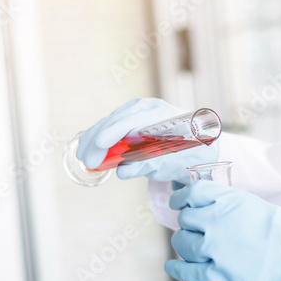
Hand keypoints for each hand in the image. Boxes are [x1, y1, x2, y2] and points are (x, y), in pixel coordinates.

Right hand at [76, 98, 219, 183]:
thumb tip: (122, 172)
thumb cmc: (187, 152)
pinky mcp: (132, 115)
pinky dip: (99, 134)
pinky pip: (112, 123)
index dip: (115, 132)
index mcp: (162, 115)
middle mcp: (148, 107)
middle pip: (117, 120)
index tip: (100, 144)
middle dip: (98, 140)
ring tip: (81, 156)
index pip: (133, 120)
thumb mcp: (171, 163)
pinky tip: (88, 146)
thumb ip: (147, 166)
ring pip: (111, 120)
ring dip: (94, 137)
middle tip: (87, 161)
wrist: (199, 140)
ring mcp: (139, 109)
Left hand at [164, 181, 280, 280]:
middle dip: (188, 223)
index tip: (179, 202)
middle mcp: (218, 221)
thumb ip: (235, 207)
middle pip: (185, 218)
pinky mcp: (217, 276)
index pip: (193, 193)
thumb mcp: (261, 209)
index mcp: (232, 201)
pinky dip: (176, 267)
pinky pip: (185, 269)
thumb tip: (216, 209)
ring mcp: (215, 249)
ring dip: (184, 244)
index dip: (181, 197)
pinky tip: (173, 266)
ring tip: (190, 247)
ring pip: (182, 242)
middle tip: (195, 229)